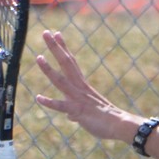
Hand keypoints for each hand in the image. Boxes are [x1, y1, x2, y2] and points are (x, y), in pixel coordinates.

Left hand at [34, 29, 137, 143]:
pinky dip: (50, 102)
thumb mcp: (90, 112)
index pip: (71, 63)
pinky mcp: (78, 111)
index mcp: (83, 86)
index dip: (63, 48)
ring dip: (49, 70)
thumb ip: (77, 112)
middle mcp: (80, 88)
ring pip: (61, 81)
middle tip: (46, 32)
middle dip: (55, 48)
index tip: (57, 33)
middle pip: (66, 64)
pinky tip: (39, 98)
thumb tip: (71, 116)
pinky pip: (62, 106)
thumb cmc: (107, 120)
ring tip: (38, 57)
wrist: (120, 125)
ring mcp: (78, 98)